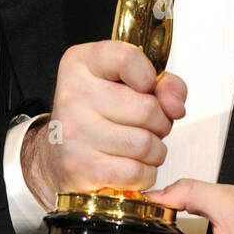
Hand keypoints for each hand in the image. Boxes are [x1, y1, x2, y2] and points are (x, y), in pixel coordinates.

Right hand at [21, 41, 186, 205]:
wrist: (58, 156)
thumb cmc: (100, 116)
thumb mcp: (128, 84)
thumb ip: (164, 84)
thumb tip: (175, 106)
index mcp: (82, 63)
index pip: (128, 59)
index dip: (150, 77)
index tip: (146, 87)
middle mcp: (73, 95)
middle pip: (147, 109)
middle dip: (160, 123)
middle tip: (146, 126)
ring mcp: (74, 133)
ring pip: (146, 144)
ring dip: (155, 151)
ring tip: (138, 148)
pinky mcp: (80, 168)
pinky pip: (136, 173)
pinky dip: (144, 174)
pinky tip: (131, 167)